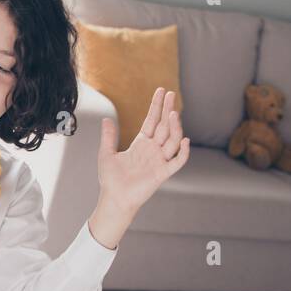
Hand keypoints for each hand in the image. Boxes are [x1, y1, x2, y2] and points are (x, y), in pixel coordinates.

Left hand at [88, 87, 189, 247]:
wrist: (114, 199)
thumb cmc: (110, 179)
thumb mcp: (106, 153)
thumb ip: (109, 136)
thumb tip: (106, 119)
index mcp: (141, 144)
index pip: (152, 120)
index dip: (157, 106)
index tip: (162, 91)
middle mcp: (153, 150)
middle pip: (164, 126)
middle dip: (168, 110)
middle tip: (172, 94)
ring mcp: (159, 161)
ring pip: (172, 140)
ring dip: (174, 127)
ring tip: (173, 114)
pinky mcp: (163, 173)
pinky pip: (177, 162)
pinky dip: (182, 152)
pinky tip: (183, 140)